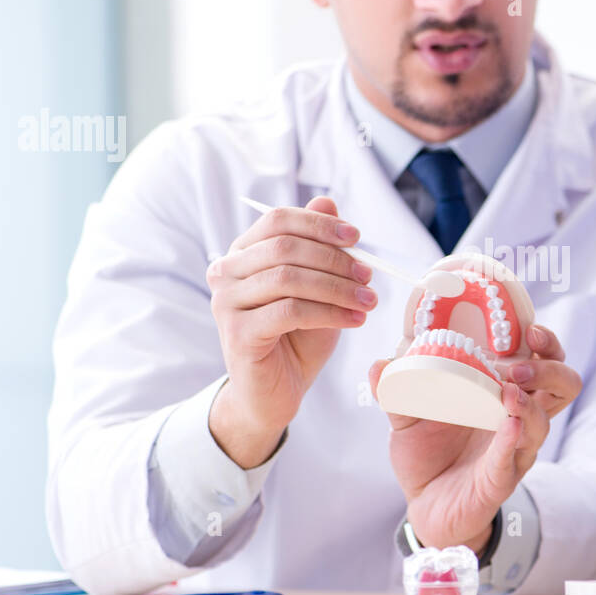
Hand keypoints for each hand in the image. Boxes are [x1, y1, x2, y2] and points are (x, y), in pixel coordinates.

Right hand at [206, 195, 375, 466]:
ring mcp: (227, 303)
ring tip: (368, 301)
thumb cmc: (296, 338)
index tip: (356, 237)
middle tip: (369, 276)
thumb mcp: (317, 287)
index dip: (319, 224)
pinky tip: (354, 320)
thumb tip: (327, 201)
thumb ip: (319, 247)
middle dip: (335, 259)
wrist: (274, 393)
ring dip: (338, 287)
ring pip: (289, 278)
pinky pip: (290, 311)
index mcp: (242, 253)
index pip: (278, 221)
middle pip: (285, 248)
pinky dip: (330, 313)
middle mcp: (226, 272)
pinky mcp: (237, 333)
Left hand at [369, 323, 580, 551]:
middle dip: (549, 368)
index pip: (544, 361)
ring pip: (543, 422)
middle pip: (564, 386)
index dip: (545, 343)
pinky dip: (512, 438)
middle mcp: (519, 419)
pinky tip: (507, 423)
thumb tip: (379, 364)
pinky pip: (513, 457)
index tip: (528, 330)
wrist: (423, 505)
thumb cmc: (427, 454)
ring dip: (530, 403)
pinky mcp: (500, 479)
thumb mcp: (407, 417)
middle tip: (518, 366)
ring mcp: (514, 450)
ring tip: (509, 391)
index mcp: (504, 395)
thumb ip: (394, 391)